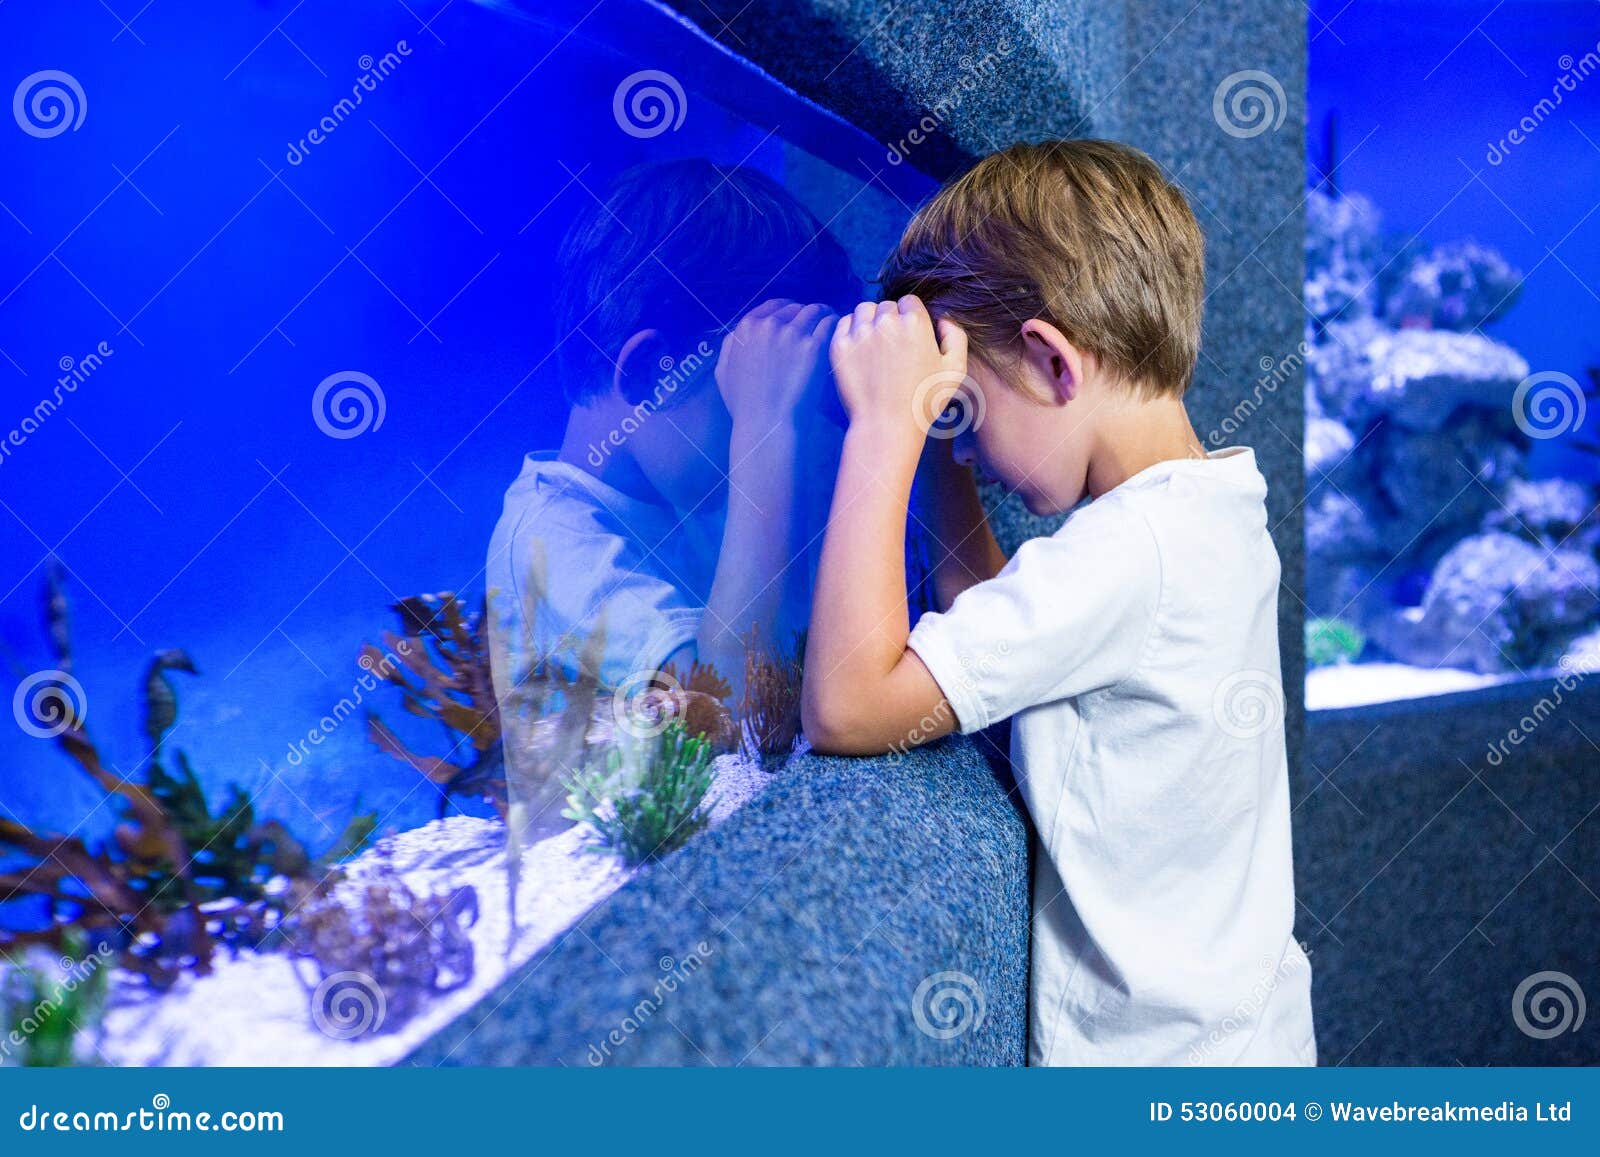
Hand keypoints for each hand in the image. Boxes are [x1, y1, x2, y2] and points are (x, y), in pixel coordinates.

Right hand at [715, 299, 837, 433]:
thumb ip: (729, 348)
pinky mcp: (813, 346)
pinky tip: (838, 333)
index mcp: (746, 328)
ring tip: (830, 324)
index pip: (772, 306)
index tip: (796, 317)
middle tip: (816, 324)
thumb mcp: (723, 373)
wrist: (766, 424)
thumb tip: (736, 335)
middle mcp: (768, 325)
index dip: (787, 310)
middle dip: (806, 314)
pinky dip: (835, 325)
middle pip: (795, 307)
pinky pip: (829, 324)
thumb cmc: (745, 405)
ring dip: (823, 315)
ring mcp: (792, 334)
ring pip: (815, 311)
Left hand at [829, 296, 967, 441]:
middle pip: (886, 306)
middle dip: (891, 320)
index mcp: (915, 322)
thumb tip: (943, 318)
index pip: (909, 301)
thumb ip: (956, 337)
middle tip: (892, 346)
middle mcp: (886, 322)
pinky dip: (851, 330)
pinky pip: (844, 323)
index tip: (910, 336)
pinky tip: (860, 348)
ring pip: (864, 310)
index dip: (911, 317)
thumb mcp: (955, 370)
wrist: (887, 426)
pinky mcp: (840, 346)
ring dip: (870, 321)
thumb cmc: (923, 402)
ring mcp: (860, 333)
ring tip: (875, 344)